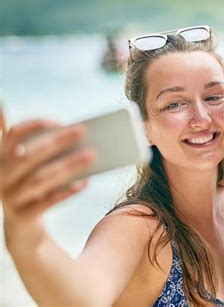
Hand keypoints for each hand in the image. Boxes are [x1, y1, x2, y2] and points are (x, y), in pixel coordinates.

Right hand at [0, 118, 95, 242]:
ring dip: (68, 165)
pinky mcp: (22, 215)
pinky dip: (66, 191)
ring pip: (40, 178)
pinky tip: (84, 182)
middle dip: (57, 141)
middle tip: (82, 131)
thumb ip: (49, 150)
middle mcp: (2, 175)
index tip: (60, 122)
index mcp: (3, 157)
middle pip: (30, 155)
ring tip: (91, 155)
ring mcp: (10, 196)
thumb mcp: (36, 167)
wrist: (22, 223)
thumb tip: (78, 136)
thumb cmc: (35, 184)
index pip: (14, 134)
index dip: (34, 125)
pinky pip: (47, 201)